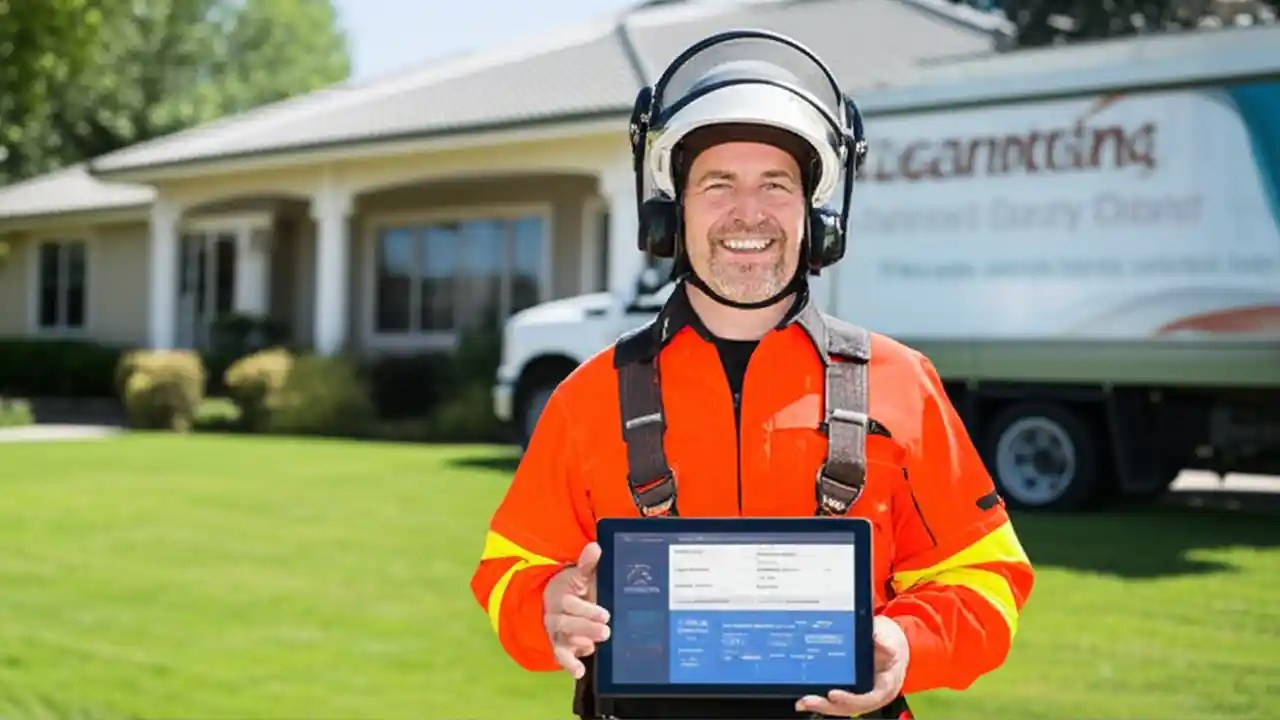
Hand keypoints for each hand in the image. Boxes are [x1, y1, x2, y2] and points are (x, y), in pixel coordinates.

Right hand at [542, 541, 609, 678]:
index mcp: (560, 595)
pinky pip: (561, 656)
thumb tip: (595, 547)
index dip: (586, 610)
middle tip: (606, 631)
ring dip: (579, 645)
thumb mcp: (580, 574)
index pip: (569, 604)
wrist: (554, 600)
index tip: (605, 614)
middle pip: (567, 624)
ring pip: (563, 641)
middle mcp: (554, 615)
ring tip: (594, 646)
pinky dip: (570, 664)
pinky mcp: (559, 646)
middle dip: (586, 628)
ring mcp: (556, 632)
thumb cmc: (573, 587)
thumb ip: (587, 564)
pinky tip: (579, 671)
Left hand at [796, 615, 908, 716]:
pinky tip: (806, 699)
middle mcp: (874, 694)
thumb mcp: (890, 638)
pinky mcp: (853, 692)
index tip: (833, 695)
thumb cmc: (891, 644)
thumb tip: (880, 641)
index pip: (869, 698)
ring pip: (842, 707)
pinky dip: (822, 701)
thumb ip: (884, 639)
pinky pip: (838, 701)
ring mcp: (863, 695)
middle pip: (851, 707)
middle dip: (828, 706)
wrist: (893, 646)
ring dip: (822, 706)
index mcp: (886, 684)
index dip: (851, 699)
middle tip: (809, 700)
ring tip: (803, 702)